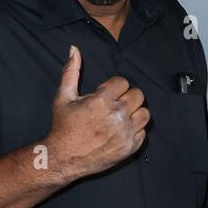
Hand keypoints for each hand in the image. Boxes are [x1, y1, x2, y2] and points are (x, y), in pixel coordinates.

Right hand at [46, 45, 148, 179]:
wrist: (62, 158)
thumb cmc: (62, 127)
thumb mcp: (63, 96)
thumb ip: (71, 71)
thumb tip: (74, 49)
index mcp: (102, 100)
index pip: (123, 82)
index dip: (114, 86)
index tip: (104, 95)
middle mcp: (117, 116)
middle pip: (138, 95)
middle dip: (126, 97)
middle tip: (114, 105)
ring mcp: (125, 133)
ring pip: (144, 114)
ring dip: (134, 113)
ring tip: (121, 117)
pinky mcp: (128, 148)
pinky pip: (143, 133)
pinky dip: (135, 131)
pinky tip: (121, 131)